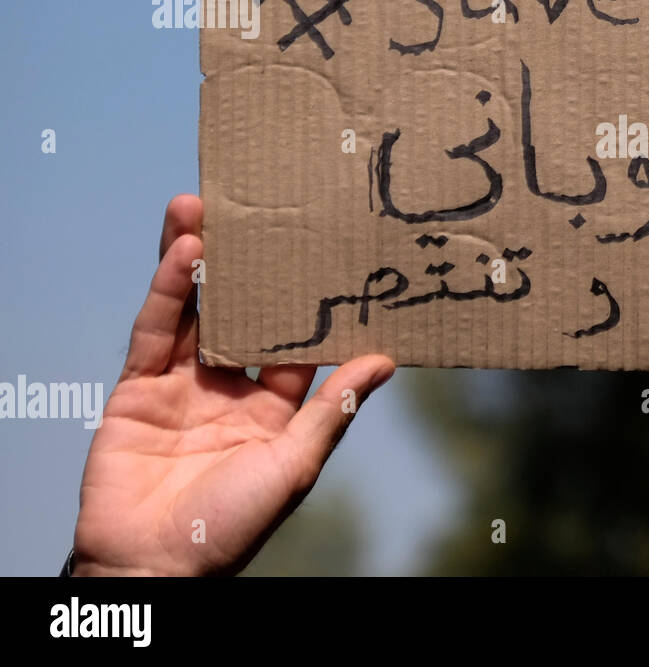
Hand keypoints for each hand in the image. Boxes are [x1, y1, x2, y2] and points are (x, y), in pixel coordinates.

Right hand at [71, 195, 395, 575]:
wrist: (152, 567)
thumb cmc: (233, 528)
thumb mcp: (294, 465)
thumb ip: (331, 409)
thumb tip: (385, 360)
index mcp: (274, 407)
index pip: (296, 340)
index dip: (307, 298)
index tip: (327, 249)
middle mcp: (231, 388)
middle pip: (241, 313)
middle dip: (248, 266)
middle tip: (261, 210)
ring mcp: (183, 384)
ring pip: (196, 309)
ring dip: (200, 259)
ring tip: (206, 207)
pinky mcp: (139, 387)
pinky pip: (157, 331)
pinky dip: (170, 291)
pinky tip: (184, 251)